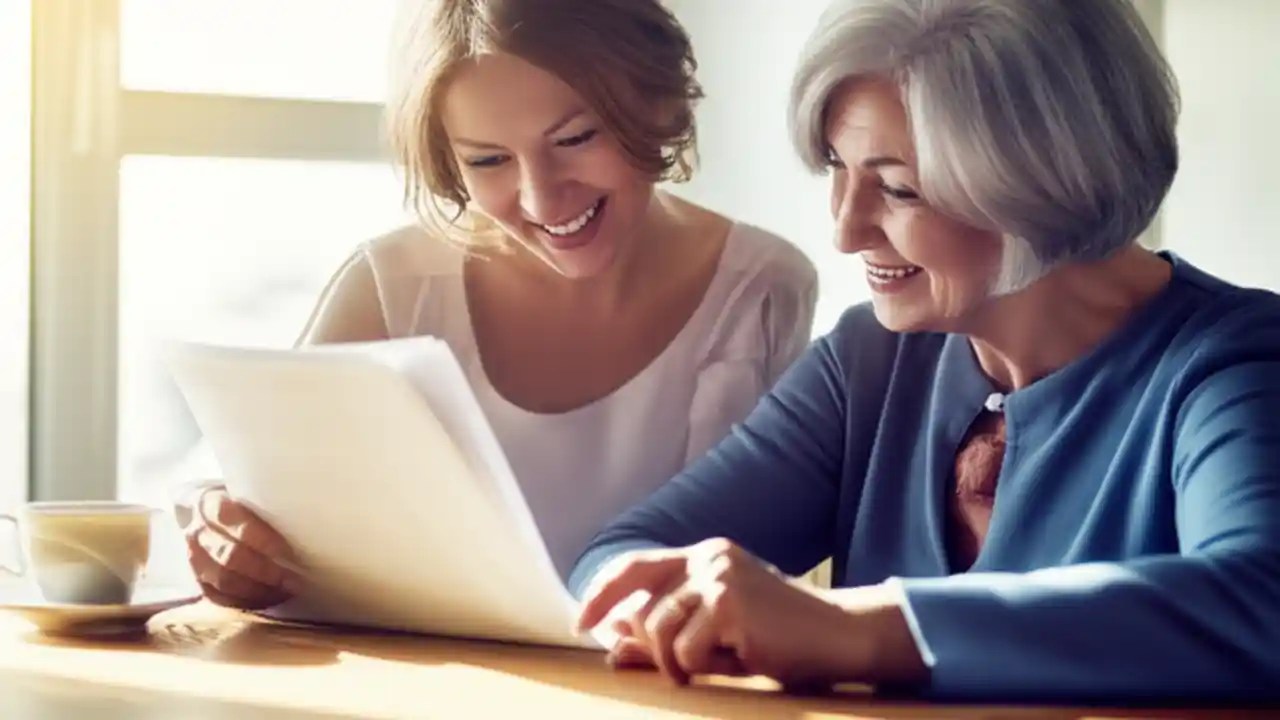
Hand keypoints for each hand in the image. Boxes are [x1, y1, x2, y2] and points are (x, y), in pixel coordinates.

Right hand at [183, 486, 302, 609]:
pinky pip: (218, 598)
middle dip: (266, 571)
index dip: (262, 539)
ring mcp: (193, 557)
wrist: (198, 508)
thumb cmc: (237, 499)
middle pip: (230, 556)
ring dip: (257, 590)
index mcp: (210, 502)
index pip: (233, 521)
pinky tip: (269, 599)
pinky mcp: (197, 579)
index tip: (290, 552)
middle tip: (295, 579)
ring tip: (285, 591)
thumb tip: (313, 514)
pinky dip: (245, 601)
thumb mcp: (248, 490)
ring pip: (224, 580)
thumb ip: (266, 503)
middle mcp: (197, 531)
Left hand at [575, 538, 879, 687]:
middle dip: (637, 637)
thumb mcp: (716, 638)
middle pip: (642, 602)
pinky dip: (697, 666)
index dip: (603, 592)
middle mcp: (707, 556)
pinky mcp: (730, 601)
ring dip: (674, 661)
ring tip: (703, 668)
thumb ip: (667, 636)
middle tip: (649, 656)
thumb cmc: (779, 639)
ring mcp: (719, 575)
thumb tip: (614, 647)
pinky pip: (686, 648)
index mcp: (704, 556)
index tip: (583, 622)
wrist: (838, 636)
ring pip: (659, 628)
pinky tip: (729, 662)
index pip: (636, 564)